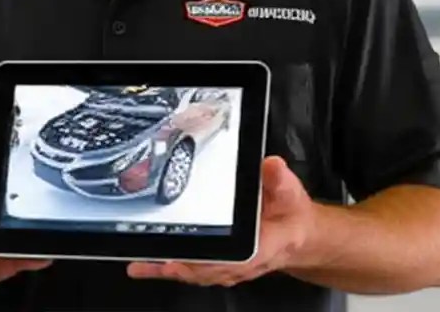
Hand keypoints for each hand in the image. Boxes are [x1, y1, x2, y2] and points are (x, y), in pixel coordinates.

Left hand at [127, 156, 313, 286]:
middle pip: (207, 270)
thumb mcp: (290, 192)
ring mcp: (230, 268)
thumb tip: (271, 166)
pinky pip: (192, 271)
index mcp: (261, 246)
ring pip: (196, 274)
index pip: (235, 259)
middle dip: (179, 266)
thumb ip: (279, 179)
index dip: (210, 262)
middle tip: (152, 260)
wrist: (297, 234)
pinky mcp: (220, 266)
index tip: (186, 261)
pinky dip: (169, 270)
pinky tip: (148, 267)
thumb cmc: (291, 216)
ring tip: (142, 266)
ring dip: (169, 270)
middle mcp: (242, 262)